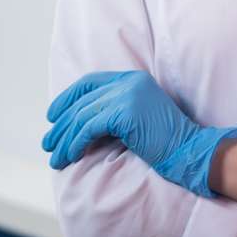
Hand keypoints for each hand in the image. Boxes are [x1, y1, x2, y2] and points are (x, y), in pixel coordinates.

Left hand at [42, 71, 236, 196]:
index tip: (53, 117)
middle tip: (48, 144)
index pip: (90, 81)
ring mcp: (128, 94)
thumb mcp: (136, 118)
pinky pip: (88, 128)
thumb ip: (113, 111)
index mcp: (133, 78)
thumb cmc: (163, 140)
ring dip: (65, 140)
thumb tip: (77, 123)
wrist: (188, 148)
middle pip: (82, 101)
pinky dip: (75, 144)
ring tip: (56, 158)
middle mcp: (129, 81)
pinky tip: (71, 156)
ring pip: (82, 116)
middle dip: (61, 125)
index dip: (67, 98)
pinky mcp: (125, 112)